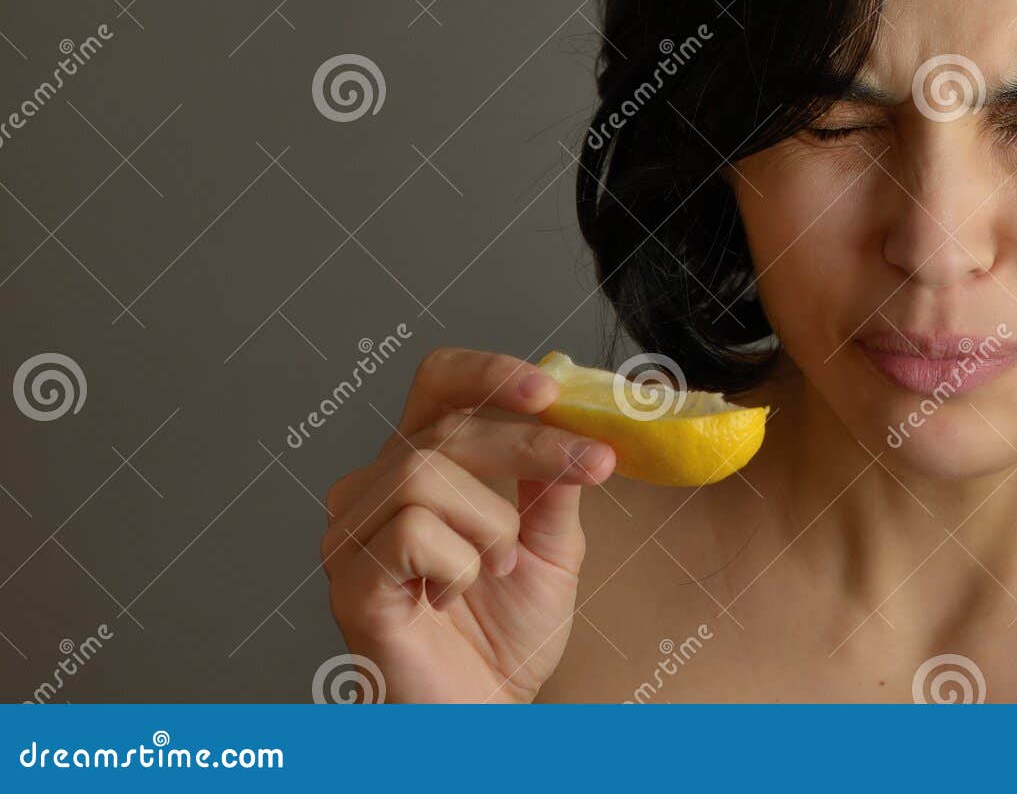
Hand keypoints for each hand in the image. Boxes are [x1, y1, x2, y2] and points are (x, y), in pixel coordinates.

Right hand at [321, 348, 614, 702]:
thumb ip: (554, 484)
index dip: (489, 373)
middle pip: (446, 425)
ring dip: (491, 523)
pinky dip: (458, 564)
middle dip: (530, 444)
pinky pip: (411, 533)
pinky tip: (453, 595)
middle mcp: (375, 489)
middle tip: (593, 466)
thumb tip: (578, 421)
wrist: (485, 715)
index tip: (550, 390)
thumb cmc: (505, 634)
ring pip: (425, 472)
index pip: (439, 384)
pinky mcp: (350, 579)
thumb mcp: (553, 545)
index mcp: (422, 465)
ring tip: (498, 567)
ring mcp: (353, 533)